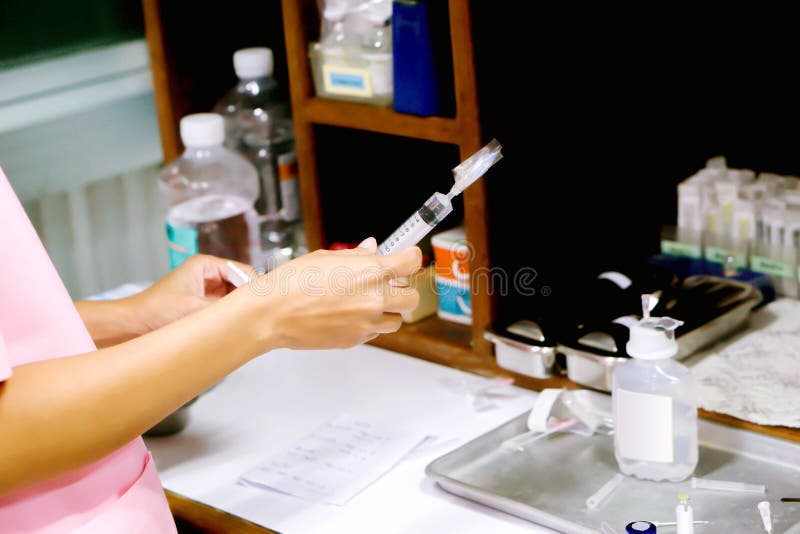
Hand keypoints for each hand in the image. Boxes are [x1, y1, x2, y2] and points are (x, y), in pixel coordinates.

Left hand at [128, 254, 252, 333]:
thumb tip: (253, 314)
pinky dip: (230, 317)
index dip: (254, 287)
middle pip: (241, 284)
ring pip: (234, 298)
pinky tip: (236, 327)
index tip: (264, 304)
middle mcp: (207, 274)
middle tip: (259, 315)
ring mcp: (206, 290)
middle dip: (247, 299)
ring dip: (239, 309)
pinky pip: (224, 309)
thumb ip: (226, 310)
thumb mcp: (196, 309)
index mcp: (205, 265)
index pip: (242, 271)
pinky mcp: (203, 305)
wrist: (131, 327)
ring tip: (248, 322)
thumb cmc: (156, 311)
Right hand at [234, 237, 421, 350]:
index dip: (412, 258)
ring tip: (366, 303)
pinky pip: (374, 333)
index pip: (412, 262)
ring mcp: (366, 323)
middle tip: (389, 285)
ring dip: (388, 311)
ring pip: (396, 320)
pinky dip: (368, 325)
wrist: (272, 313)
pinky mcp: (355, 340)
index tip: (409, 257)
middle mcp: (374, 298)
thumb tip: (372, 248)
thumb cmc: (293, 282)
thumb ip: (356, 255)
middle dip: (403, 290)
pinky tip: (349, 315)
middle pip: (412, 298)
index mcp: (371, 272)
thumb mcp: (326, 258)